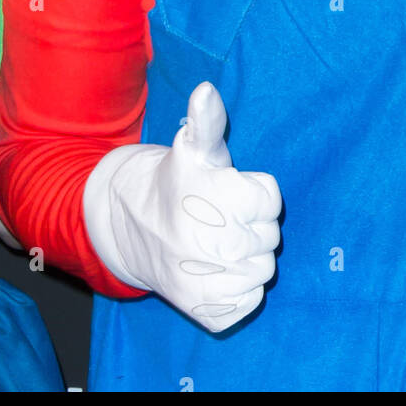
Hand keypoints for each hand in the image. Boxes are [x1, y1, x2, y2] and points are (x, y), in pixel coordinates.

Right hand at [83, 82, 281, 331]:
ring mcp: (208, 285)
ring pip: (264, 270)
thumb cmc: (179, 183)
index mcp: (215, 202)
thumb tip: (206, 91)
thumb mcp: (194, 149)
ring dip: (248, 258)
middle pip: (271, 237)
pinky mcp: (208, 314)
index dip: (253, 193)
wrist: (133, 229)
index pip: (271, 200)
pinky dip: (240, 289)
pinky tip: (216, 272)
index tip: (227, 192)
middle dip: (251, 225)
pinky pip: (251, 301)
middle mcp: (211, 247)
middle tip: (220, 218)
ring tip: (216, 244)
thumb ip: (207, 121)